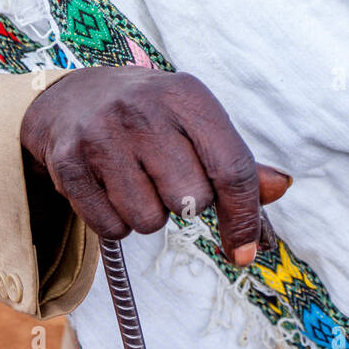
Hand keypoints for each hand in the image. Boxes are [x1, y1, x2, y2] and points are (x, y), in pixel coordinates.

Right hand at [20, 68, 290, 265]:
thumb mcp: (195, 121)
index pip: (231, 167)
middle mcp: (144, 110)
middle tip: (168, 179)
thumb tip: (280, 188)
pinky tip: (110, 188)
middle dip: (187, 204)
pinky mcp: (68, 164)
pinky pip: (110, 228)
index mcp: (187, 96)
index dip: (244, 217)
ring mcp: (102, 135)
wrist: (72, 97)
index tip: (246, 252)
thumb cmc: (150, 115)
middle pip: (192, 200)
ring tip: (137, 181)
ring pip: (149, 220)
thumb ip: (236, 159)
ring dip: (150, 215)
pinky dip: (116, 222)